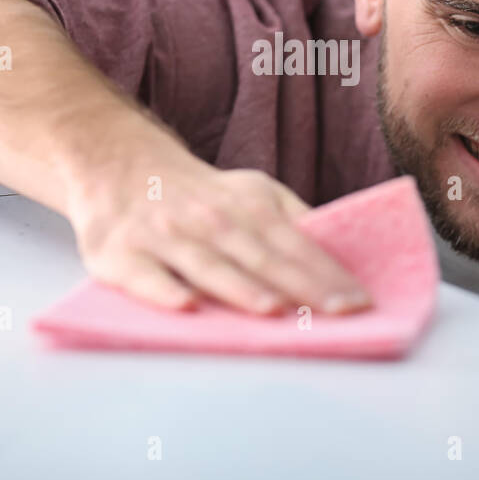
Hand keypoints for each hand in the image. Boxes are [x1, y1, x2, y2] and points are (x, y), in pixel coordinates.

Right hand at [67, 153, 371, 316]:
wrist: (118, 165)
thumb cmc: (200, 195)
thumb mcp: (253, 192)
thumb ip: (293, 222)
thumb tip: (342, 256)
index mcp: (248, 205)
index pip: (297, 244)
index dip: (329, 274)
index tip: (360, 303)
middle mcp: (209, 219)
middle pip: (261, 257)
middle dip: (302, 286)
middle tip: (338, 314)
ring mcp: (164, 236)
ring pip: (208, 265)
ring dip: (241, 289)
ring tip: (274, 311)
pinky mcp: (121, 254)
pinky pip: (145, 277)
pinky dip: (164, 291)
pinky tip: (186, 307)